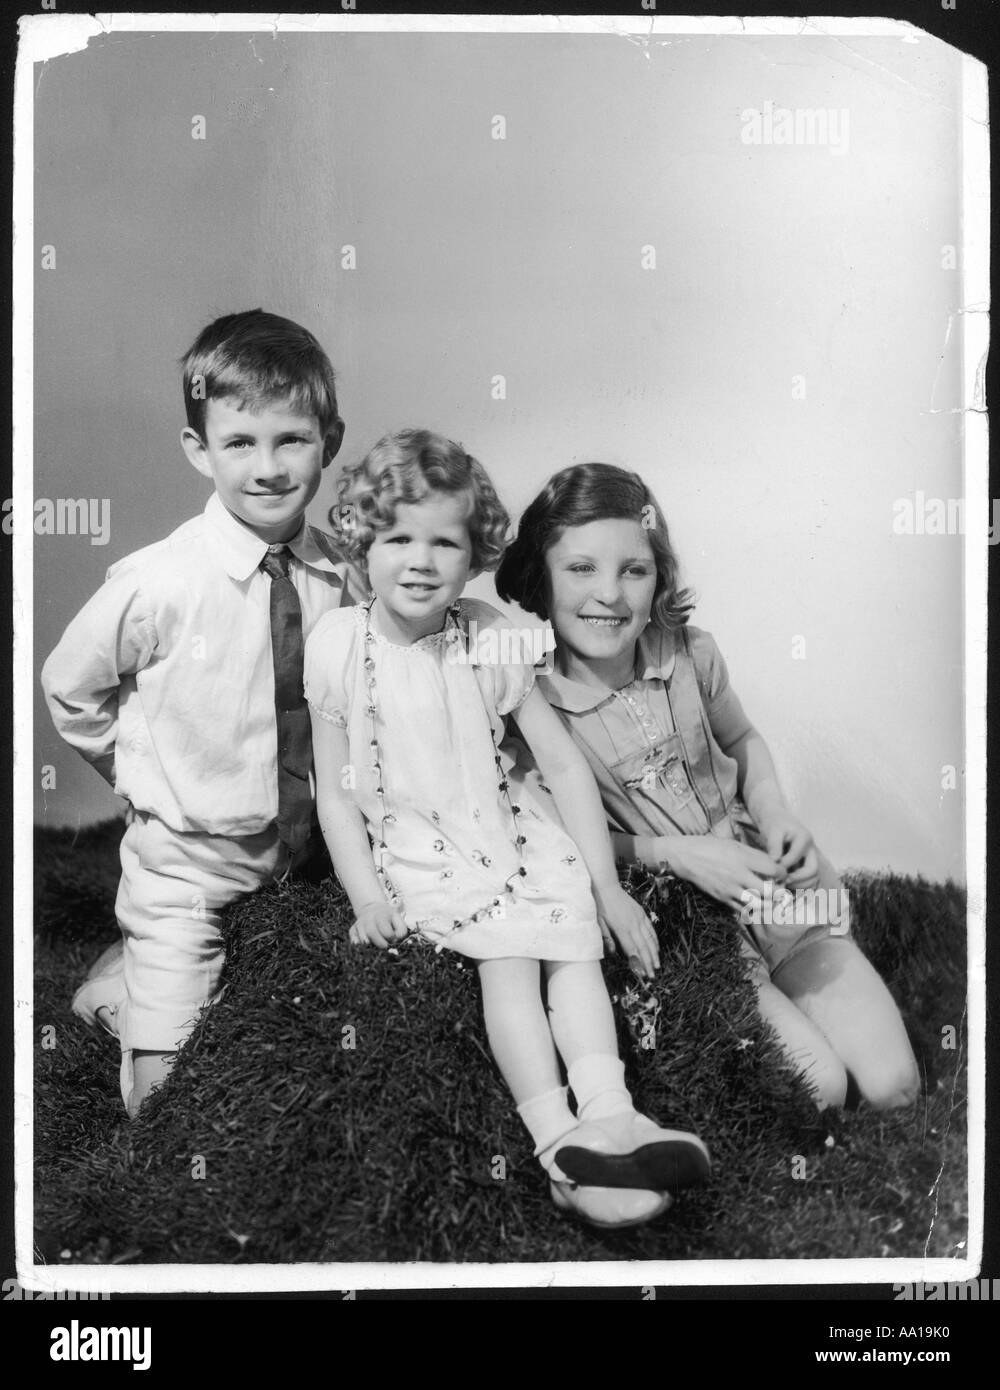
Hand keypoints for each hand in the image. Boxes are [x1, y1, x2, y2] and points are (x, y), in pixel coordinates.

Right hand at [348, 901, 408, 948]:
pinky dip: (359, 948)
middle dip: (380, 943)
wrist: (371, 909)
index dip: (391, 937)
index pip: (386, 930)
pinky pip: (353, 942)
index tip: (394, 939)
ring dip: (371, 947)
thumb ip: (401, 930)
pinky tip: (366, 949)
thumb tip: (396, 940)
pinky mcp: (352, 931)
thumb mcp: (397, 918)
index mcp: (380, 915)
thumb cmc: (387, 917)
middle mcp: (367, 919)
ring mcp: (358, 925)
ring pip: (362, 940)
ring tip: (377, 949)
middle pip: (372, 933)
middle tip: (385, 947)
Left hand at [593, 884, 659, 978]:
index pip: (632, 949)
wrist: (606, 886)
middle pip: (644, 947)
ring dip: (654, 953)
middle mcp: (633, 924)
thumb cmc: (599, 905)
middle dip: (649, 962)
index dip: (639, 963)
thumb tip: (612, 953)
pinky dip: (655, 939)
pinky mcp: (641, 913)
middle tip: (653, 975)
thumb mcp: (598, 922)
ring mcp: (639, 918)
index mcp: (621, 928)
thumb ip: (606, 938)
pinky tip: (657, 947)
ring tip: (658, 965)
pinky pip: (651, 929)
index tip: (644, 974)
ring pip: (650, 939)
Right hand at [661, 835, 785, 912]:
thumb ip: (754, 855)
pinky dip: (752, 909)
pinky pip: (743, 910)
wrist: (685, 857)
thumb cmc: (710, 847)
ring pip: (758, 905)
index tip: (782, 872)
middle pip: (769, 891)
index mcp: (743, 858)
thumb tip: (773, 863)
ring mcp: (730, 889)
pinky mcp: (722, 899)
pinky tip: (754, 903)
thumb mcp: (734, 845)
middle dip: (779, 892)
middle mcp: (738, 875)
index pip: (773, 869)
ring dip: (768, 903)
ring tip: (770, 898)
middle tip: (781, 889)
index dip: (782, 872)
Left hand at [757, 810, 818, 887]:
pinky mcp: (807, 866)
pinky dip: (802, 888)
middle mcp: (811, 850)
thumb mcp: (772, 830)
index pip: (796, 857)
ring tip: (784, 885)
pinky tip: (787, 888)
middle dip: (797, 879)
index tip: (771, 869)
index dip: (783, 865)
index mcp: (804, 838)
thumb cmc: (774, 824)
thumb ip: (774, 845)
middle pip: (813, 870)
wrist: (777, 821)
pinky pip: (810, 882)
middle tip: (781, 882)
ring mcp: (811, 859)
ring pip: (814, 878)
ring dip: (800, 886)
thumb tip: (776, 861)